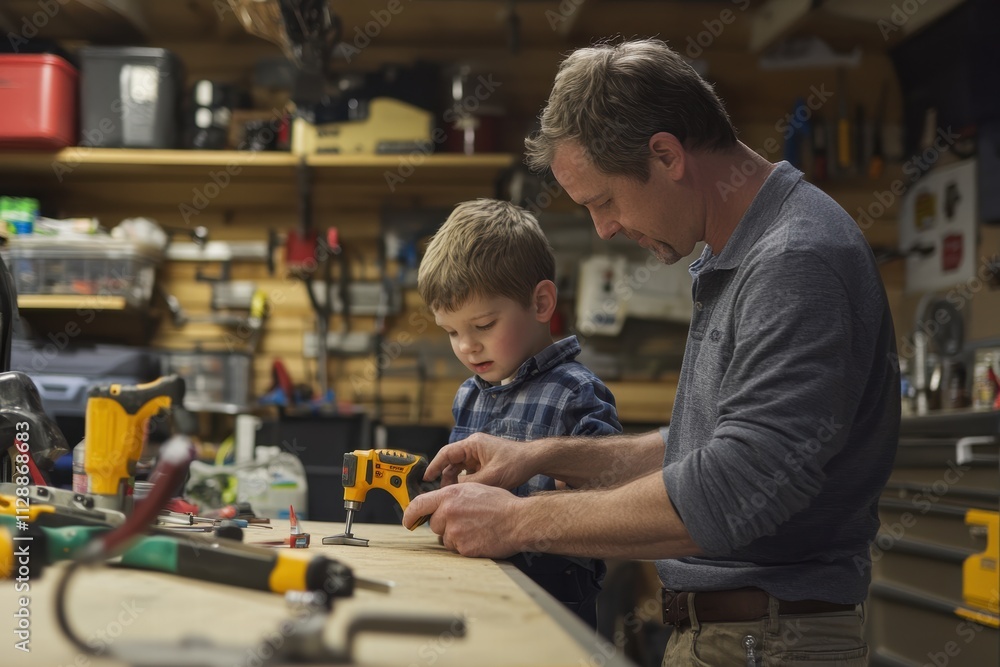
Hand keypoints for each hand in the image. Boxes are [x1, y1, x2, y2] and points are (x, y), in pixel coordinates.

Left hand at [402, 483, 521, 557]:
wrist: (518, 520)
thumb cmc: (501, 504)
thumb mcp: (474, 489)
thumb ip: (453, 496)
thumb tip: (440, 504)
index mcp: (450, 495)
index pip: (419, 504)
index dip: (409, 514)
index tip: (408, 521)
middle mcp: (449, 513)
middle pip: (434, 525)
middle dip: (445, 526)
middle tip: (464, 522)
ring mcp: (455, 532)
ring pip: (445, 539)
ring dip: (456, 537)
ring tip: (476, 529)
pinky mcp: (463, 548)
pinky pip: (457, 550)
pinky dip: (466, 546)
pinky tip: (480, 538)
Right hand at [425, 432, 536, 488]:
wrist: (534, 461)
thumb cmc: (516, 464)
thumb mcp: (491, 477)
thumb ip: (470, 484)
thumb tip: (453, 491)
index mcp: (472, 444)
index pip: (446, 453)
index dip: (434, 466)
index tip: (426, 478)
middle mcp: (473, 447)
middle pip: (451, 462)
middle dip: (445, 477)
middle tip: (441, 493)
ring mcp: (478, 454)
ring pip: (459, 468)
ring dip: (455, 481)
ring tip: (454, 496)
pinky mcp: (484, 462)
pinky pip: (468, 472)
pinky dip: (465, 482)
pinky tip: (466, 494)